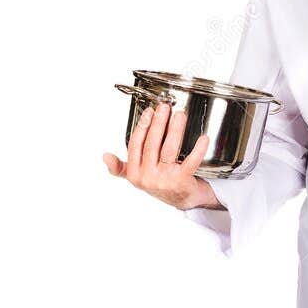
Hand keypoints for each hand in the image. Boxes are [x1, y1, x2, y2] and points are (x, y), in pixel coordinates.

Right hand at [102, 100, 220, 208]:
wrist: (181, 200)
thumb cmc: (160, 183)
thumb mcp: (137, 177)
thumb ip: (120, 167)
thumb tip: (105, 156)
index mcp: (134, 173)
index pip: (135, 145)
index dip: (142, 126)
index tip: (149, 112)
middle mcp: (148, 177)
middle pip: (152, 144)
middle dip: (159, 123)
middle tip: (165, 107)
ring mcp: (165, 180)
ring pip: (169, 149)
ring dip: (175, 129)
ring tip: (179, 115)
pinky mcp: (182, 181)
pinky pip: (190, 162)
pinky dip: (198, 149)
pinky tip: (203, 138)